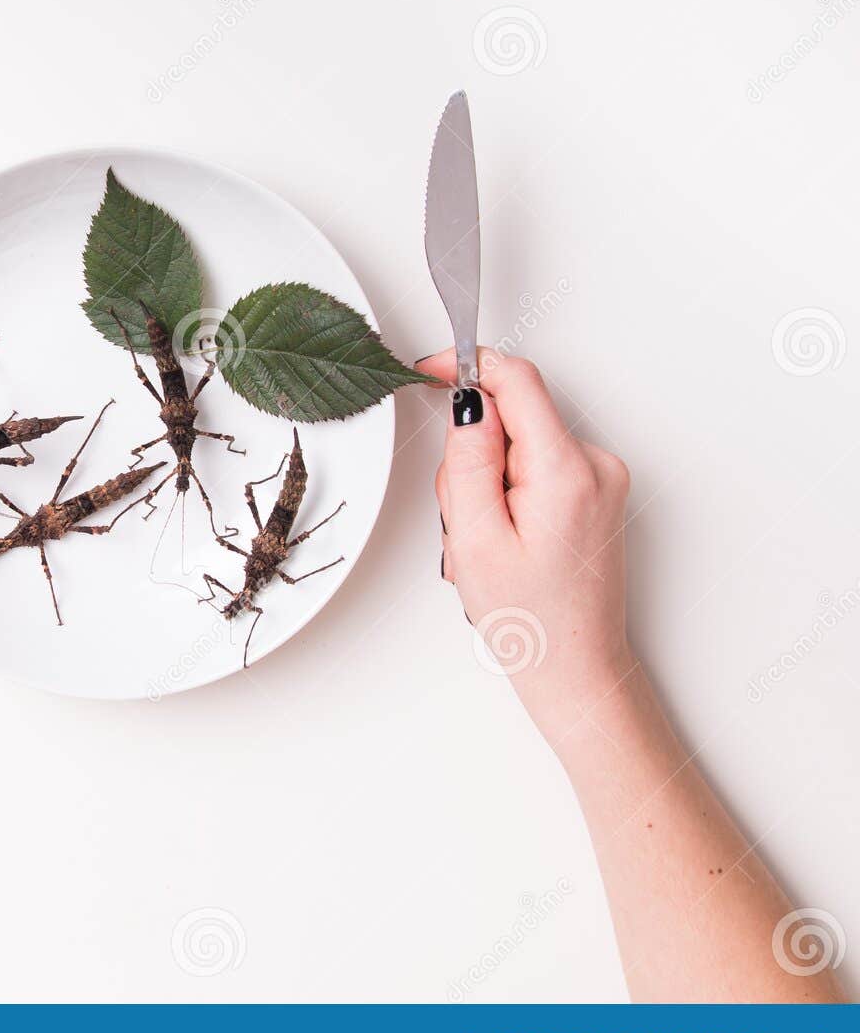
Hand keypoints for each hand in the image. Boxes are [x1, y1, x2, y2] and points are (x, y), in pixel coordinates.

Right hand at [416, 348, 632, 746]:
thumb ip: (468, 461)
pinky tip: (508, 535)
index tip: (430, 371)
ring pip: (521, 441)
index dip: (468, 366)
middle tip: (464, 514)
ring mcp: (602, 478)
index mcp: (566, 472)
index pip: (517, 380)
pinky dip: (509, 489)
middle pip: (514, 414)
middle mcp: (596, 465)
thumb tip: (468, 400)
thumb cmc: (530, 617)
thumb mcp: (475, 538)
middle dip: (473, 451)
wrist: (576, 666)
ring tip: (490, 536)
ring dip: (489, 477)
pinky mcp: (597, 491)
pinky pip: (537, 463)